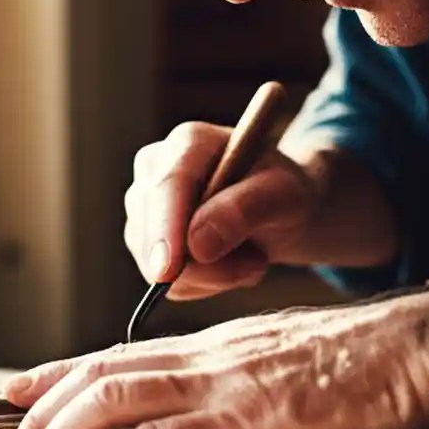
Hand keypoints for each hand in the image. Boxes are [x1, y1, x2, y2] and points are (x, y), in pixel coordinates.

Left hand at [0, 292, 428, 428]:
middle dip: (41, 420)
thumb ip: (247, 374)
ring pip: (106, 405)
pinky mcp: (242, 423)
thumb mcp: (292, 357)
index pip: (116, 353)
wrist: (424, 347)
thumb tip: (224, 399)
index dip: (58, 372)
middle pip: (95, 379)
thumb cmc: (375, 361)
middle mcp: (203, 358)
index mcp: (214, 344)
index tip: (16, 391)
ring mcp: (219, 387)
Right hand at [125, 121, 319, 299]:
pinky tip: (227, 263)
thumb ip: (245, 209)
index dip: (164, 230)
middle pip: (154, 232)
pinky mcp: (145, 241)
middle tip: (258, 262)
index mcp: (188, 143)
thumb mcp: (284, 194)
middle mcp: (155, 170)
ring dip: (213, 277)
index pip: (167, 187)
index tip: (169, 272)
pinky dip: (205, 285)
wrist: (278, 209)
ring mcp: (144, 207)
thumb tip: (197, 245)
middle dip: (207, 265)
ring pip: (158, 266)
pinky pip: (169, 283)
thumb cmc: (282, 192)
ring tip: (249, 257)